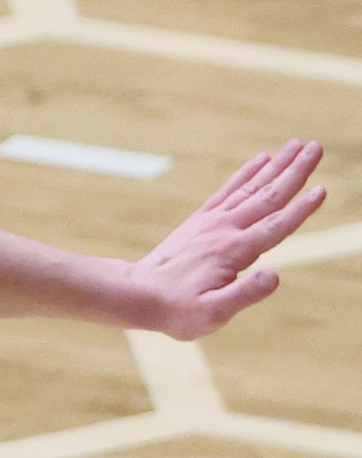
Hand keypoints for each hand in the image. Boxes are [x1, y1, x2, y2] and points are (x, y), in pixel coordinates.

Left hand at [127, 139, 326, 338]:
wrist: (135, 294)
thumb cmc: (176, 310)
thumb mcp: (212, 313)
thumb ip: (244, 295)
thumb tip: (274, 276)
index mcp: (233, 251)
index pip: (275, 226)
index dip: (301, 209)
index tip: (322, 189)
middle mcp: (224, 229)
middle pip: (268, 196)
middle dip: (295, 172)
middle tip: (317, 146)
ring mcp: (211, 222)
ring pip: (252, 188)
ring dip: (278, 165)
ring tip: (298, 144)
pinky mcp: (201, 220)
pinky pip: (229, 190)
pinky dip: (247, 173)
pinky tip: (262, 159)